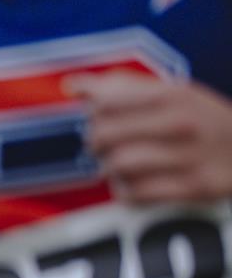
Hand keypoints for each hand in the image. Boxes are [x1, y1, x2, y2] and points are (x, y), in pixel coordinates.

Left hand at [70, 73, 231, 203]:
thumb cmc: (203, 121)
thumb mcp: (176, 94)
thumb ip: (126, 87)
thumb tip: (74, 84)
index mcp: (174, 96)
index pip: (107, 101)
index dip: (92, 112)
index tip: (97, 118)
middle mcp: (181, 124)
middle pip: (105, 135)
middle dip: (96, 143)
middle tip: (103, 147)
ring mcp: (188, 157)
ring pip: (118, 165)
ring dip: (109, 169)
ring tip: (117, 167)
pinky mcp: (192, 187)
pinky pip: (137, 193)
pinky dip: (126, 191)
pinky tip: (132, 185)